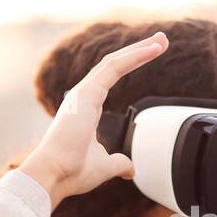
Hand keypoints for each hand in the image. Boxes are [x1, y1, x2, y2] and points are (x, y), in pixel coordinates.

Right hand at [19, 32, 167, 204]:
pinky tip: (153, 49)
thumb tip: (131, 169)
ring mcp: (84, 92)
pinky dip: (135, 56)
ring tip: (162, 40)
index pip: (110, 76)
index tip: (151, 53)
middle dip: (138, 50)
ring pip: (115, 61)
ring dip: (140, 49)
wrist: (54, 176)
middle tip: (160, 40)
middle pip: (114, 64)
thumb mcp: (104, 166)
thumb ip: (119, 163)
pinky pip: (115, 67)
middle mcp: (83, 95)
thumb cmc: (71, 172)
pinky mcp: (87, 93)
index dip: (131, 63)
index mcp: (86, 107)